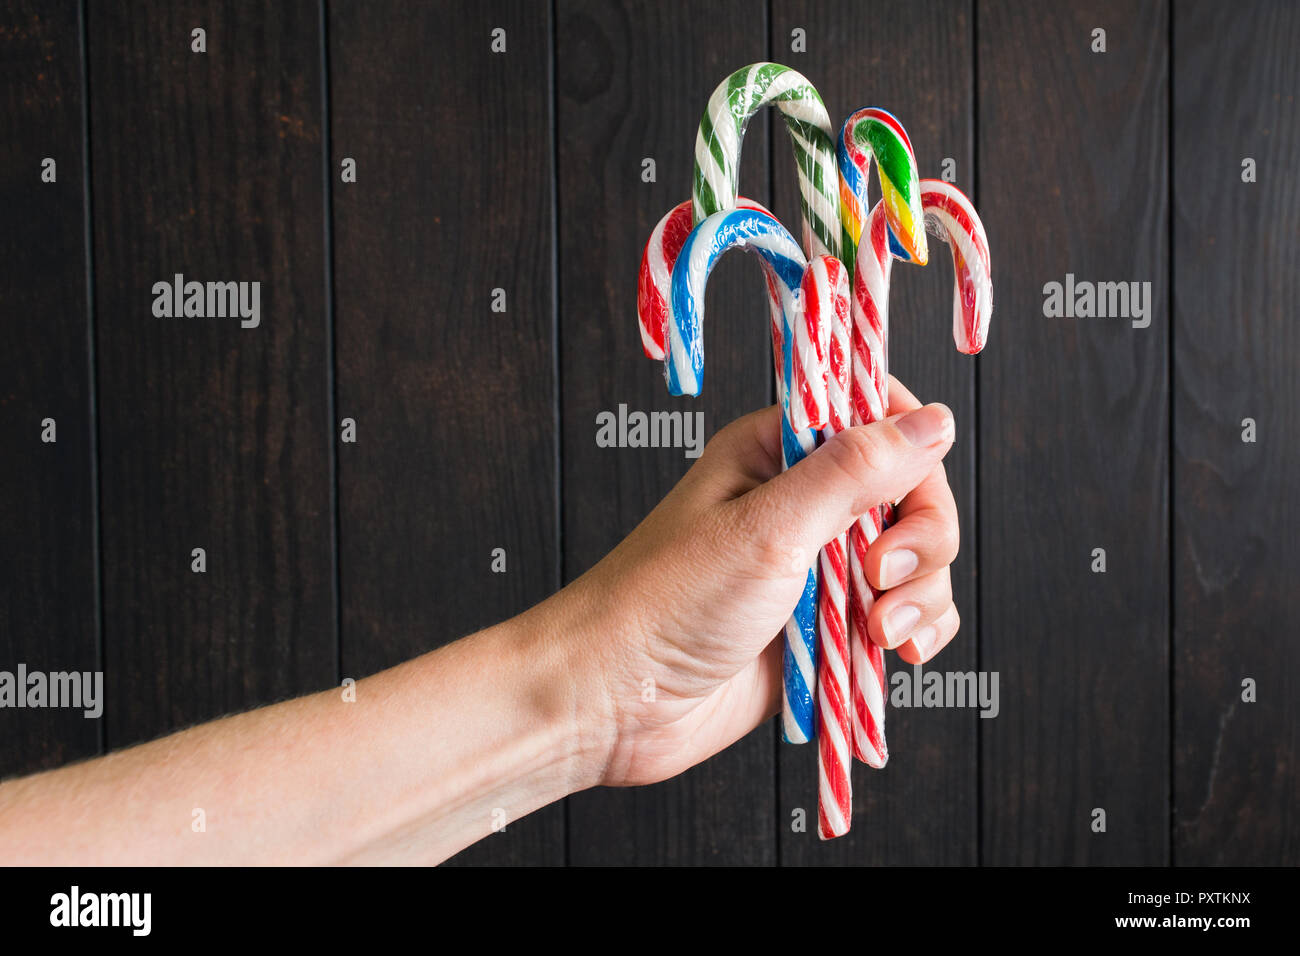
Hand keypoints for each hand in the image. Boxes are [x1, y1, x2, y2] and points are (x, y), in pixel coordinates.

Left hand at [554, 377, 961, 788]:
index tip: (912, 492)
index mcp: (776, 451)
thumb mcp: (767, 528)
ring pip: (914, 561)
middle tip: (880, 576)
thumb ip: (854, 473)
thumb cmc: (667, 603)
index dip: (911, 449)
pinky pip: (900, 616)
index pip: (877, 418)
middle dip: (921, 537)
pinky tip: (899, 654)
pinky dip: (914, 632)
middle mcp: (801, 503)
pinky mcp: (825, 628)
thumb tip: (935, 421)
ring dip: (919, 595)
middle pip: (911, 494)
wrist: (614, 701)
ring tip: (878, 633)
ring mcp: (816, 568)